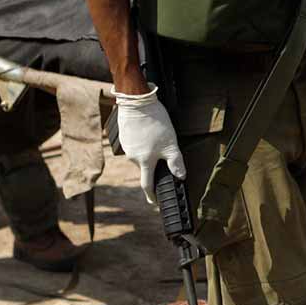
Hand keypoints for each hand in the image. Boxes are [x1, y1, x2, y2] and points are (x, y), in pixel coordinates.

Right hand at [109, 86, 185, 203]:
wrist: (137, 102)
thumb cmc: (155, 122)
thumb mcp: (170, 143)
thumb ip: (175, 162)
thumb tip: (181, 176)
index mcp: (144, 161)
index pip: (147, 184)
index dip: (151, 196)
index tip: (154, 202)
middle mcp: (133, 157)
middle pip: (145, 167)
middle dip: (154, 165)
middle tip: (163, 154)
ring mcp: (127, 147)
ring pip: (141, 155)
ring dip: (148, 151)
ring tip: (157, 137)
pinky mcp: (124, 136)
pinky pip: (136, 145)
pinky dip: (143, 142)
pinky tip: (149, 132)